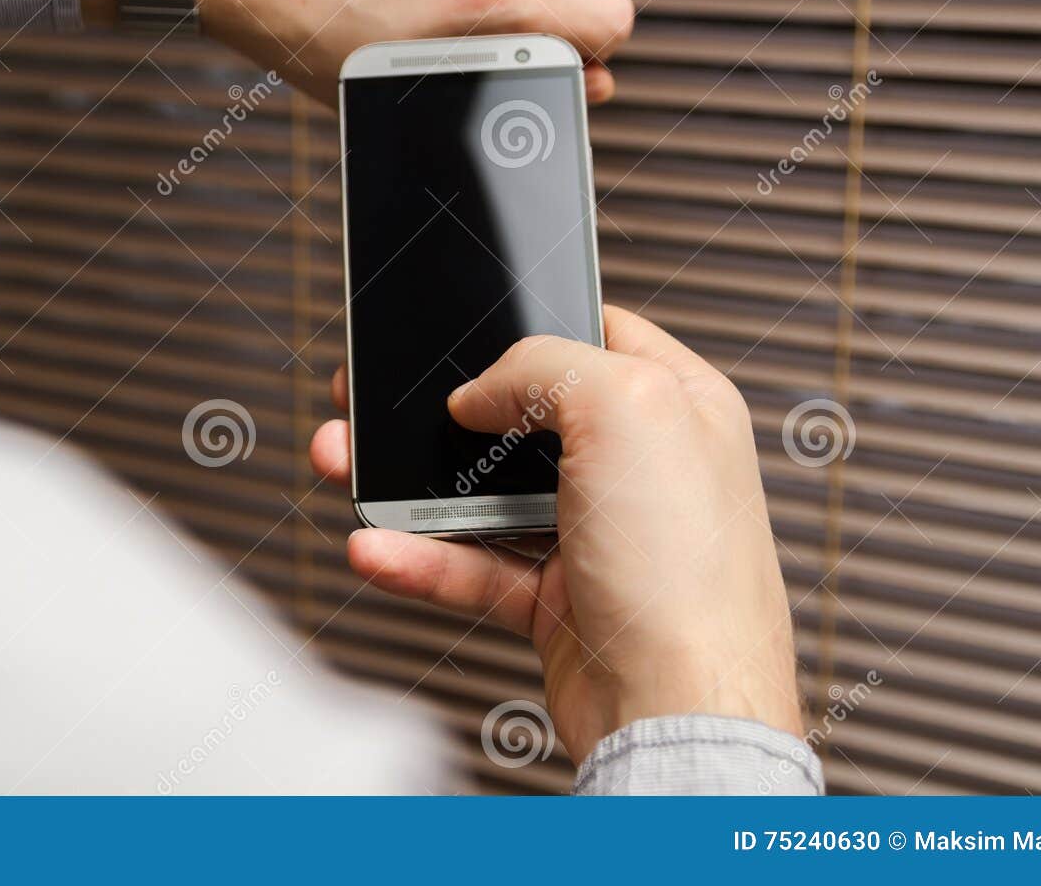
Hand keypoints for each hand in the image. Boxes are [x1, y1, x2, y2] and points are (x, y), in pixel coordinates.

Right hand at [309, 305, 802, 765]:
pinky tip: (378, 545)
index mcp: (676, 403)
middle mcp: (638, 466)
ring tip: (348, 466)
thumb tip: (479, 392)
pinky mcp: (557, 599)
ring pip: (483, 493)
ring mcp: (595, 535)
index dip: (530, 326)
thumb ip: (543, 368)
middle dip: (440, 410)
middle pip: (521, 415)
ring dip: (410, 484)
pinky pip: (472, 566)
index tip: (469, 331)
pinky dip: (420, 558)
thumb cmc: (692, 574)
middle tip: (376, 401)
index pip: (597, 334)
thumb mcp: (627, 410)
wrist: (680, 715)